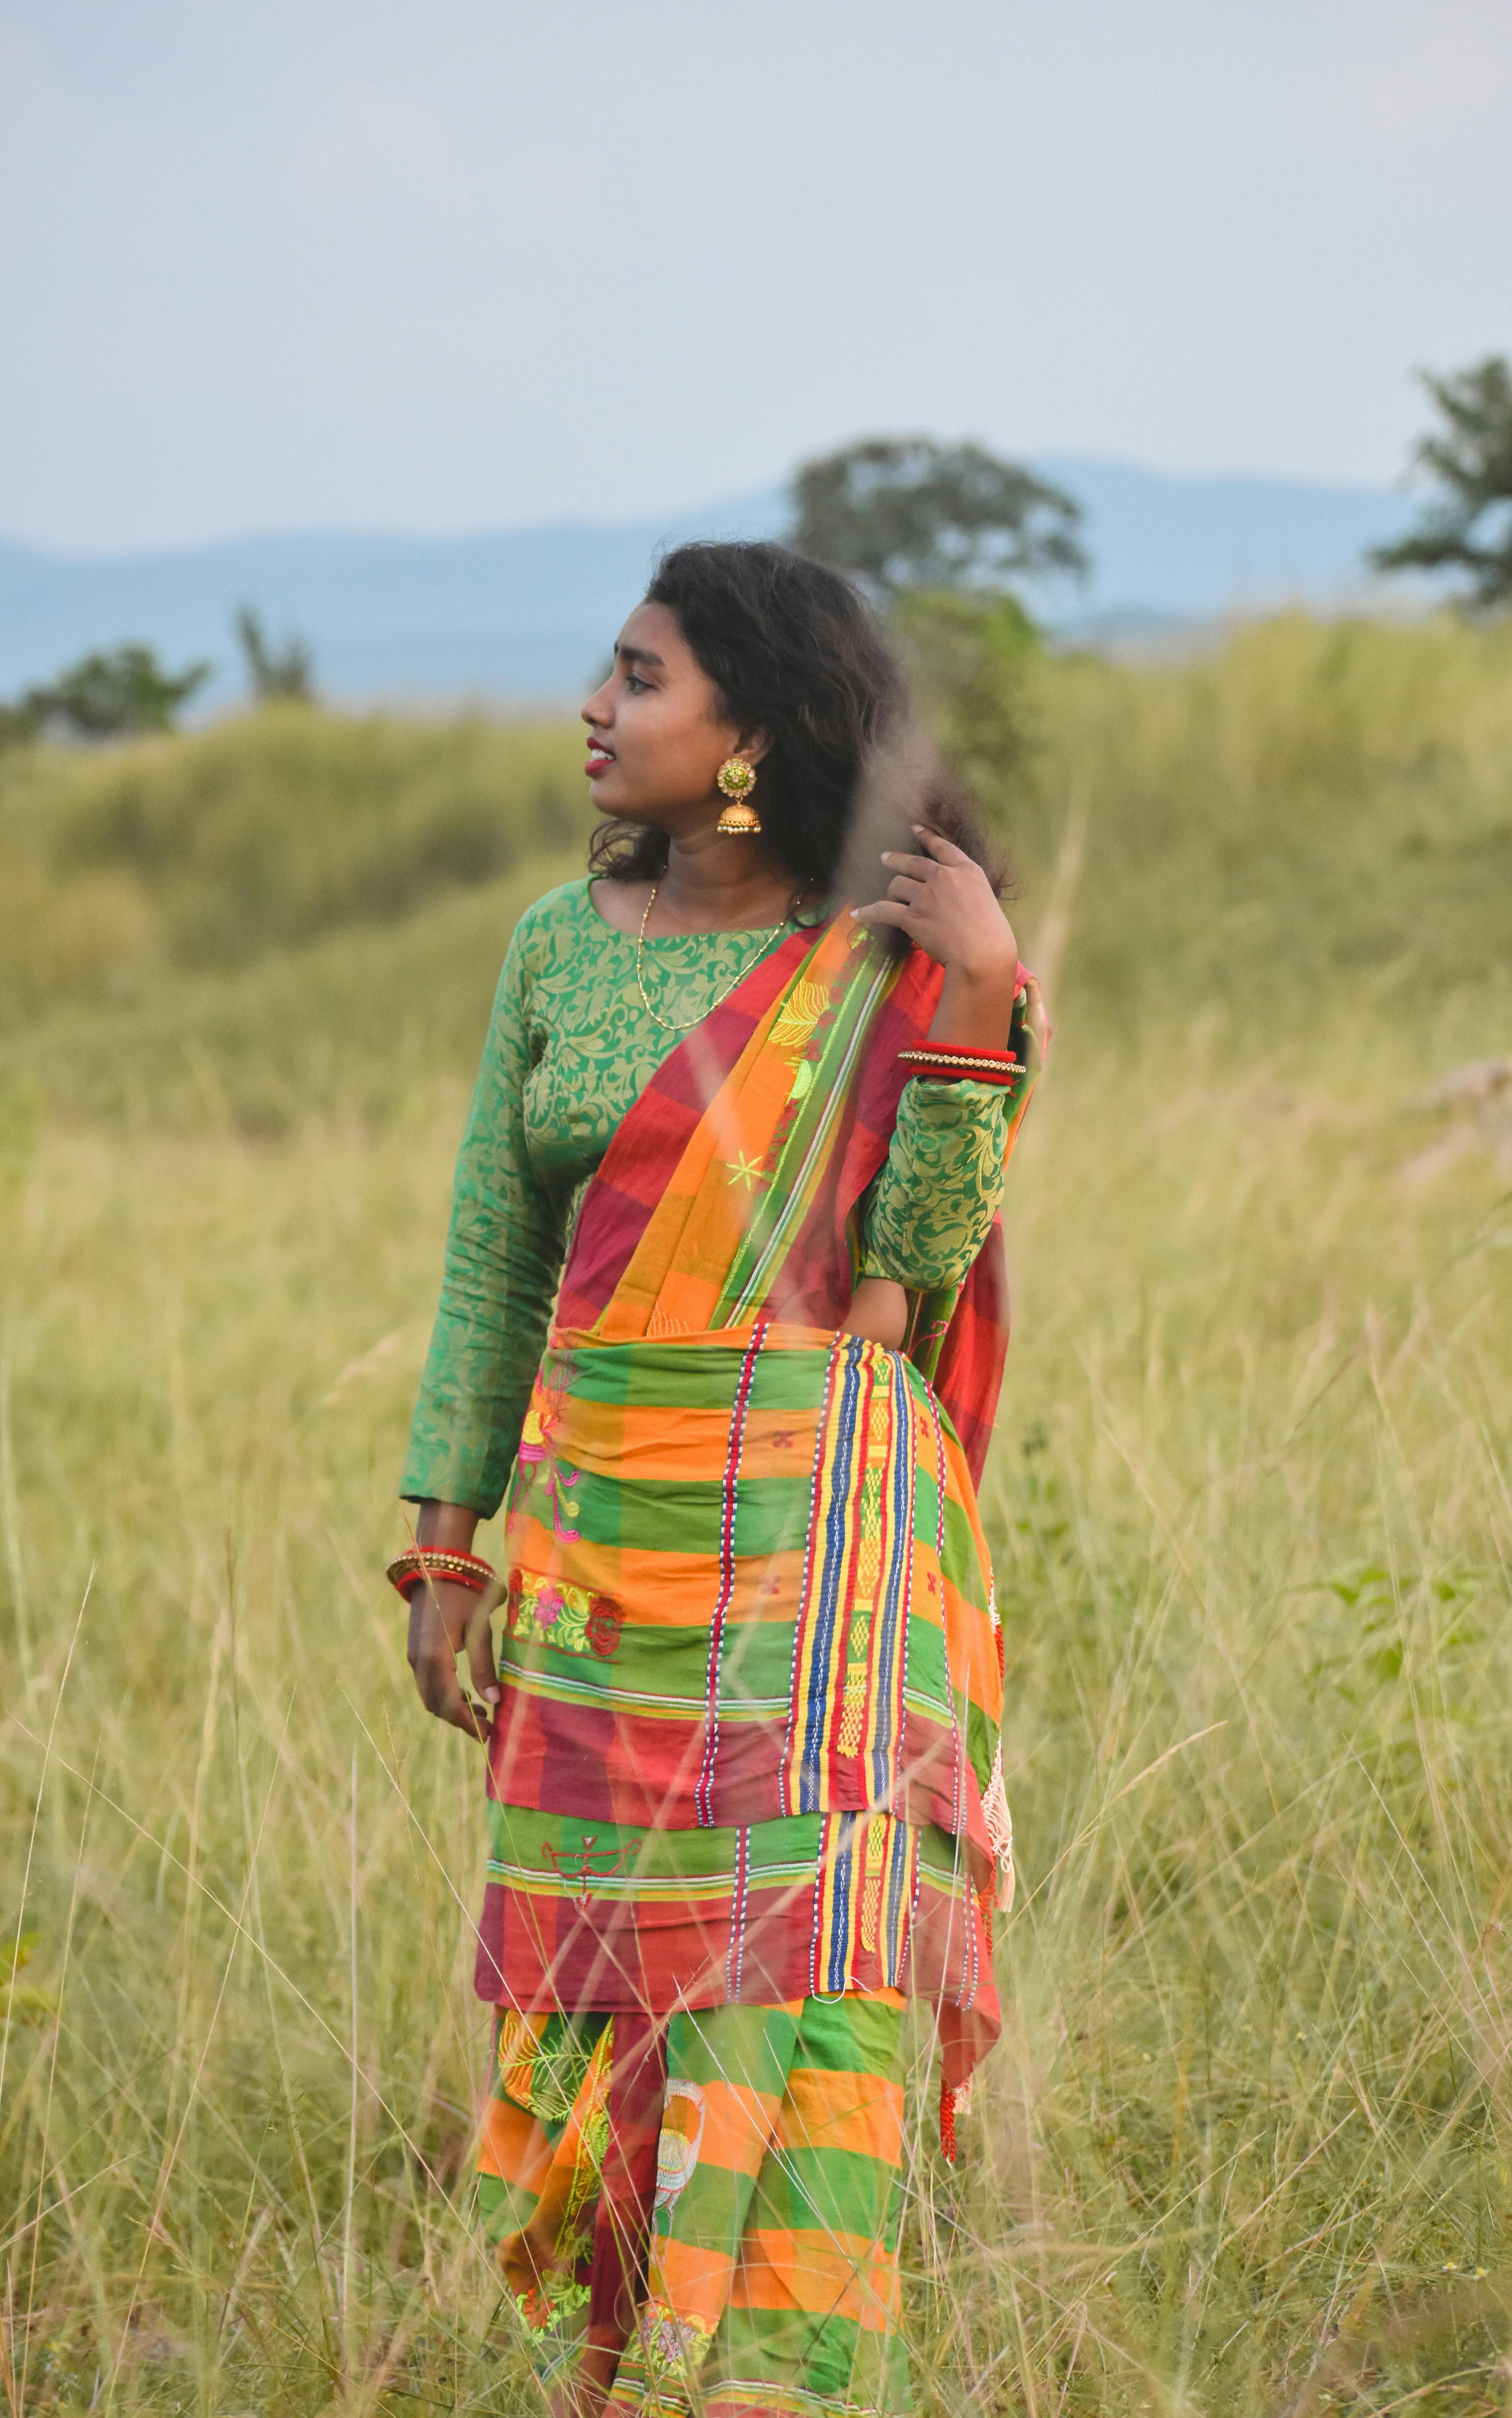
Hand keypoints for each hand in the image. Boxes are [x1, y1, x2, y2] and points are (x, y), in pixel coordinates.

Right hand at [406, 1576, 499, 1742]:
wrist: (438, 1566)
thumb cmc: (465, 1593)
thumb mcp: (479, 1628)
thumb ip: (484, 1666)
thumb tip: (494, 1701)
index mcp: (435, 1657)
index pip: (449, 1704)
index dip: (468, 1723)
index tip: (489, 1733)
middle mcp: (419, 1662)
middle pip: (437, 1706)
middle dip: (461, 1720)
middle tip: (489, 1727)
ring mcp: (414, 1657)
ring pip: (431, 1696)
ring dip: (453, 1709)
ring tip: (483, 1712)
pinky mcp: (416, 1651)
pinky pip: (428, 1683)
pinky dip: (445, 1695)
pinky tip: (467, 1694)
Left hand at [852, 828, 1019, 1049]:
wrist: (982, 955)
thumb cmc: (993, 936)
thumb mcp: (987, 901)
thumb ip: (968, 892)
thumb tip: (955, 899)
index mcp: (967, 871)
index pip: (943, 847)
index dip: (926, 837)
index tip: (915, 829)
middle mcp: (944, 877)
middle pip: (913, 862)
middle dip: (896, 859)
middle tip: (885, 858)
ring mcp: (926, 895)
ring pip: (897, 884)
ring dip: (890, 890)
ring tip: (887, 896)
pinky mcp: (912, 916)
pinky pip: (883, 910)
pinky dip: (868, 912)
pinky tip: (857, 914)